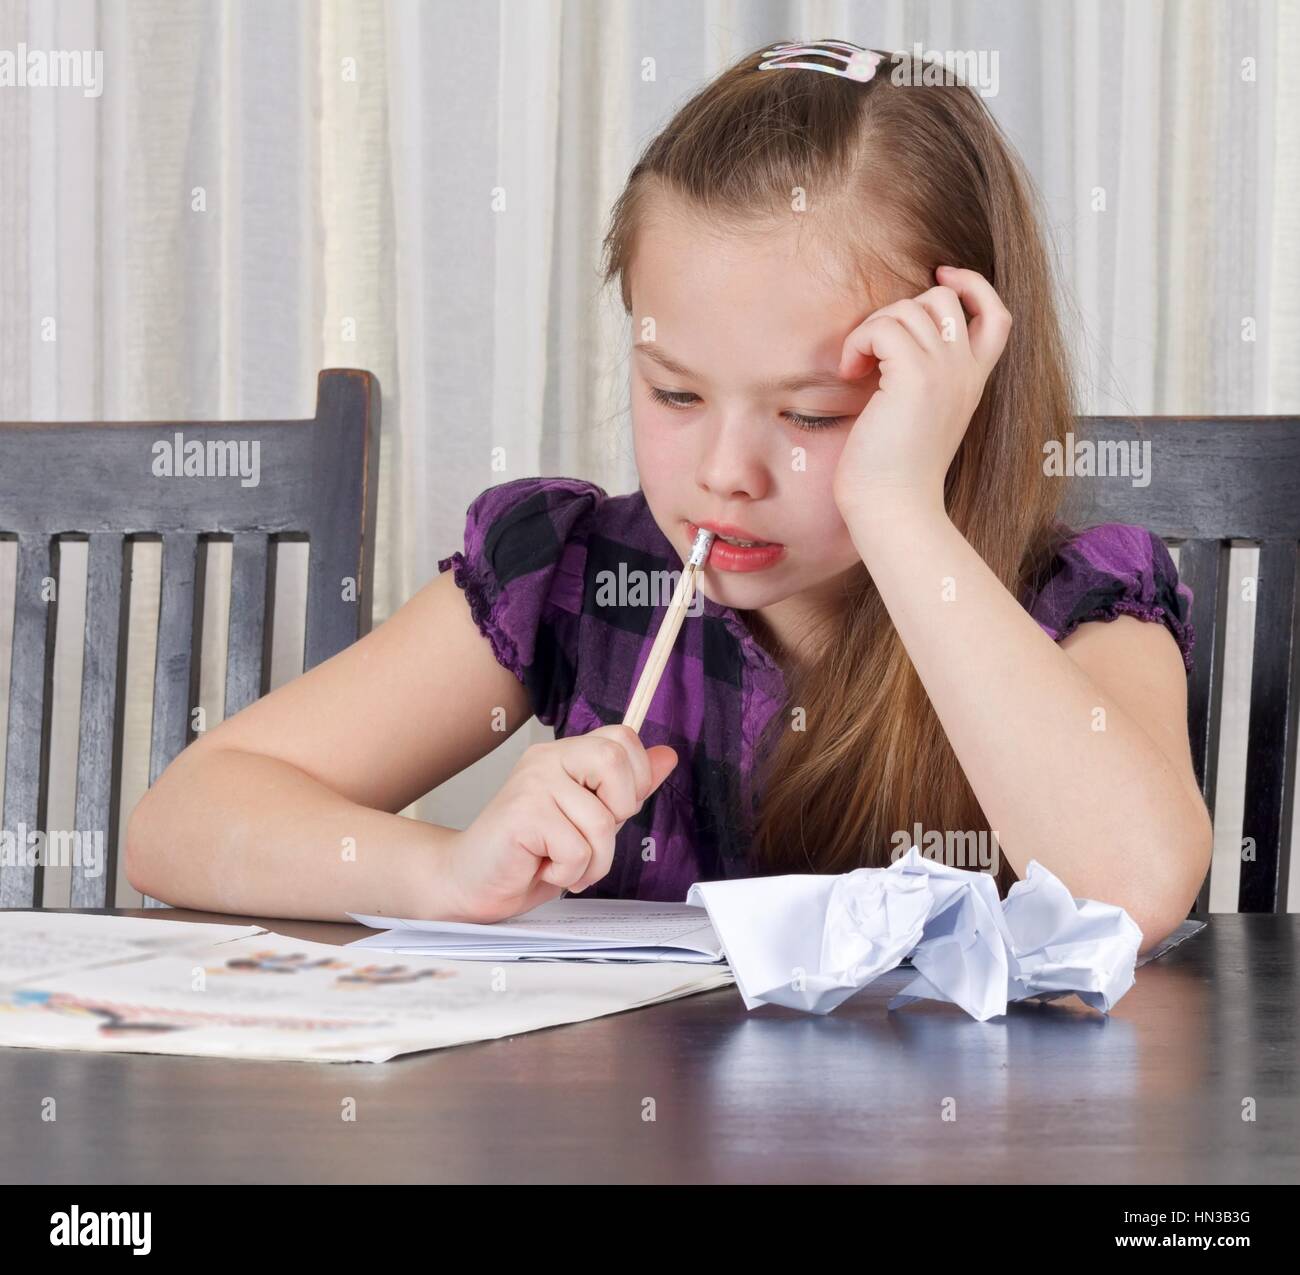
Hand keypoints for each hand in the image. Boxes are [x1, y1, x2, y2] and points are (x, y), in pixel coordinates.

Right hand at [441, 724, 677, 922]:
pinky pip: (576, 849)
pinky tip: (543, 869)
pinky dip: (568, 873)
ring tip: (563, 865)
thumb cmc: (530, 854)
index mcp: (566, 755)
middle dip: (618, 812)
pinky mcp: (522, 814)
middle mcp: (547, 759)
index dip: (635, 779)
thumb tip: (667, 755)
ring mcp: (533, 783)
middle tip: (591, 836)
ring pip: (600, 821)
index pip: (623, 739)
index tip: (612, 811)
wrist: (472, 882)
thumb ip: (626, 788)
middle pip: (615, 761)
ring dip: (593, 861)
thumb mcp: (590, 819)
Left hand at [831, 266, 1011, 523]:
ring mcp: (944, 372)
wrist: (895, 508)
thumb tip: (895, 340)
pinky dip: (859, 342)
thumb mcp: (920, 414)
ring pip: (907, 308)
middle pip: (944, 298)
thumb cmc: (894, 472)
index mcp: (973, 381)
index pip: (996, 313)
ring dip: (871, 328)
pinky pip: (883, 327)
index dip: (972, 284)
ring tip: (858, 366)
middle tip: (873, 348)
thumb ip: (923, 377)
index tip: (940, 276)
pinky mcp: (914, 378)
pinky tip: (851, 372)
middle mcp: (965, 371)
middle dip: (900, 309)